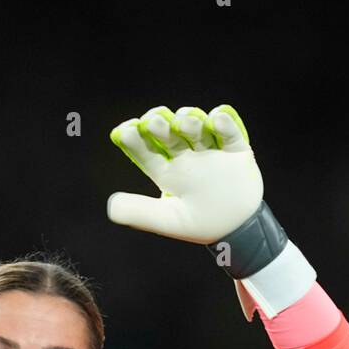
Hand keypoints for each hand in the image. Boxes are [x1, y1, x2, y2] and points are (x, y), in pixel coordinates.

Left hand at [107, 104, 263, 244]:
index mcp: (166, 171)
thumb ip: (140, 213)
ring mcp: (210, 150)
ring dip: (189, 120)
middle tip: (154, 121)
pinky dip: (224, 122)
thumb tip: (111, 206)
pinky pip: (229, 132)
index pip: (146, 151)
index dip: (134, 140)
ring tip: (184, 122)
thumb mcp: (168, 221)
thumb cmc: (198, 224)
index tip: (125, 131)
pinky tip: (216, 118)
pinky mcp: (235, 149)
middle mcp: (185, 156)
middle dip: (160, 125)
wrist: (237, 230)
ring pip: (197, 127)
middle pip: (168, 134)